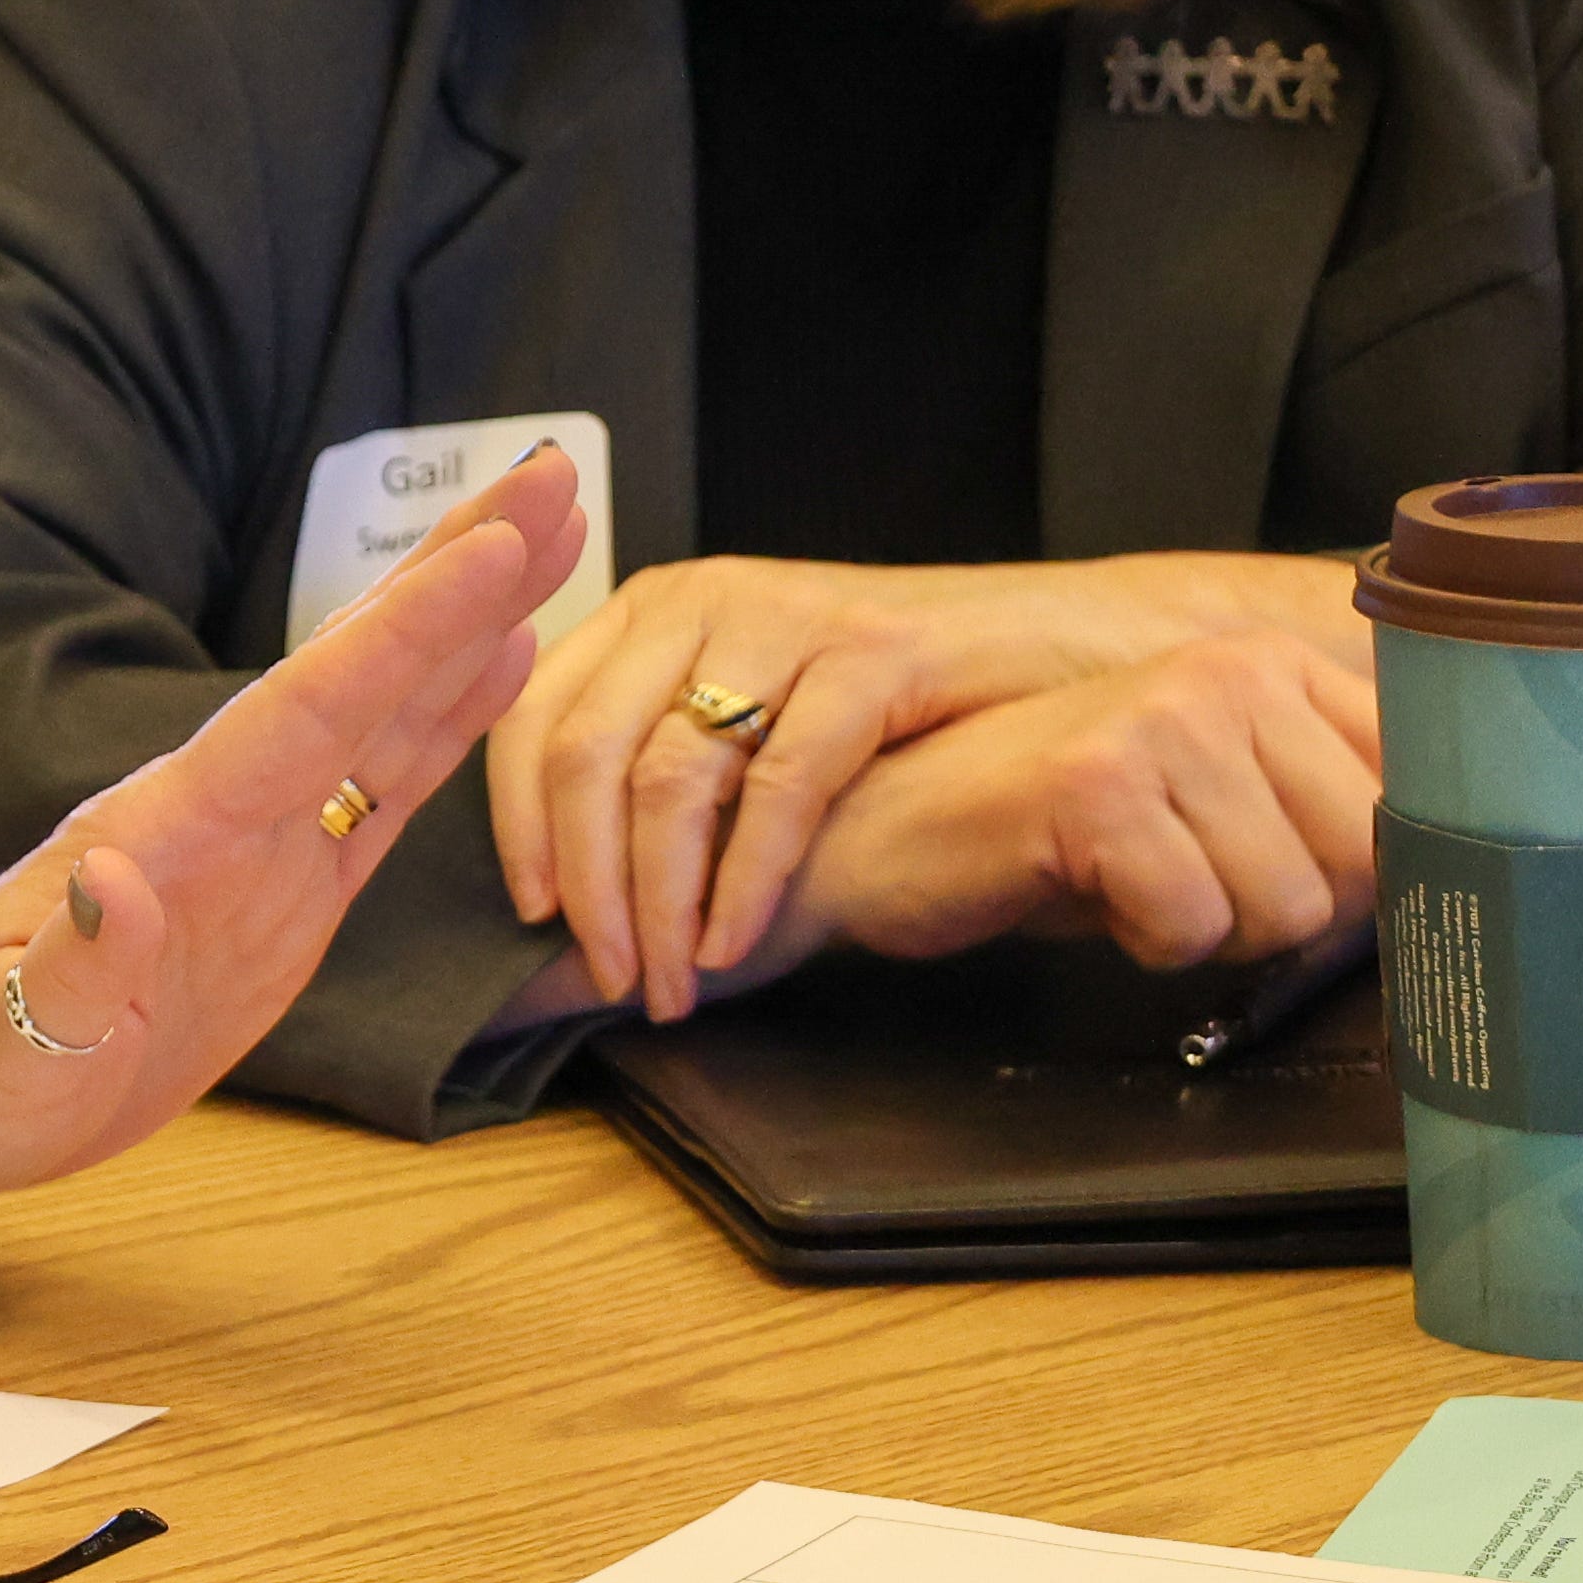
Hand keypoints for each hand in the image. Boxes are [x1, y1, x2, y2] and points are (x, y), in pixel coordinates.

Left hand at [0, 443, 581, 1197]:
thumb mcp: (2, 1044)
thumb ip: (68, 969)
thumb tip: (118, 881)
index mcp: (167, 832)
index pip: (303, 714)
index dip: (399, 637)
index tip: (489, 551)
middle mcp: (224, 812)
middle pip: (358, 674)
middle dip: (454, 577)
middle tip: (555, 476)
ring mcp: (260, 846)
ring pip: (384, 714)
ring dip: (469, 624)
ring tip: (555, 531)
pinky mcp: (286, 895)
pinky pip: (383, 794)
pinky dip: (447, 723)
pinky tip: (504, 663)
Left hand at [486, 552, 1361, 1014]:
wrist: (1064, 655)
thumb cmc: (899, 716)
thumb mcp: (756, 732)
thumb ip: (667, 790)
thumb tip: (564, 912)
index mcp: (652, 612)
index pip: (533, 715)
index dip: (517, 830)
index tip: (529, 924)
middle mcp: (701, 599)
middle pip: (588, 752)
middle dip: (588, 887)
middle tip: (606, 977)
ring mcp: (784, 618)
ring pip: (673, 773)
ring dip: (659, 900)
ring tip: (670, 983)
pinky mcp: (870, 649)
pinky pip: (781, 780)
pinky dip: (748, 877)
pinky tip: (736, 943)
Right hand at [776, 632, 1383, 974]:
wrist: (885, 831)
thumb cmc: (1049, 834)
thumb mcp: (1207, 802)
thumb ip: (1314, 811)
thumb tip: (1446, 886)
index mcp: (1269, 664)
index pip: (1415, 789)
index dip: (1380, 873)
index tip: (1312, 890)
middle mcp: (1228, 672)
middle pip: (1363, 862)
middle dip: (1281, 909)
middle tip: (1184, 882)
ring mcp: (1163, 720)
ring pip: (1284, 905)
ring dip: (1206, 926)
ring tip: (1128, 879)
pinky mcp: (1097, 785)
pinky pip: (1190, 924)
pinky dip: (1142, 939)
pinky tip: (1086, 890)